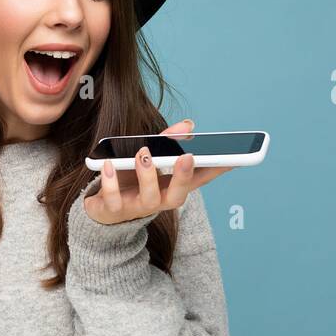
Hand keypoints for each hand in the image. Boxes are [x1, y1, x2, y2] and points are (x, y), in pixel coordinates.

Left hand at [83, 120, 231, 224]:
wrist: (101, 208)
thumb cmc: (130, 180)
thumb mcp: (148, 158)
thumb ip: (166, 141)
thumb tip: (188, 125)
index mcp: (170, 188)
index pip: (198, 180)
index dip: (217, 171)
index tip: (235, 157)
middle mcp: (158, 201)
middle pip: (178, 196)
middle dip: (183, 176)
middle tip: (188, 156)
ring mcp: (136, 207)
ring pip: (149, 198)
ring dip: (148, 175)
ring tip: (144, 153)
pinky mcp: (112, 210)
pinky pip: (113, 199)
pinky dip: (110, 182)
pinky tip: (107, 165)